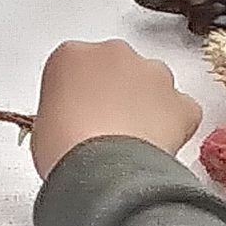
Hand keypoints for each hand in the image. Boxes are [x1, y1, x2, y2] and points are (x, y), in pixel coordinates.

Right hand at [29, 39, 200, 179]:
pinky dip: (177, 125)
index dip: (80, 92)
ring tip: (134, 139)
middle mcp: (113, 53)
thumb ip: (59, 110)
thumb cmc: (66, 149)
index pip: (76, 65)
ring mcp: (151, 73)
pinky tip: (159, 146)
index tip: (80, 111)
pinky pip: (183, 109)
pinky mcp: (180, 100)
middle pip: (118, 66)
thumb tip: (69, 124)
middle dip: (117, 91)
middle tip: (107, 126)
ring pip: (154, 82)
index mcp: (71, 54)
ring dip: (148, 103)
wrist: (101, 172)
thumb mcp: (42, 126)